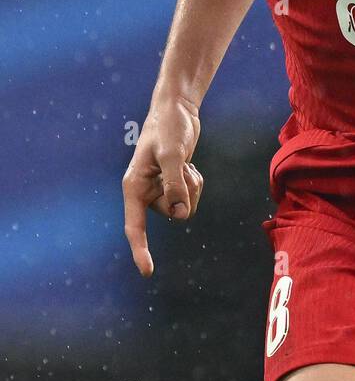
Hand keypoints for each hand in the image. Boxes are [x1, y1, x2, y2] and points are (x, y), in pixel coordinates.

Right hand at [122, 95, 202, 276]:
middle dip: (184, 194)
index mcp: (134, 187)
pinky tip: (189, 164)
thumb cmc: (169, 128)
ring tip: (184, 163)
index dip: (141, 250)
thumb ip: (175, 185)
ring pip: (184, 207)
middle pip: (172, 214)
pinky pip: (190, 196)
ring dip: (191, 187)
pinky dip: (195, 182)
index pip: (135, 226)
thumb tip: (181, 215)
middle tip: (182, 167)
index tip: (147, 271)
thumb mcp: (173, 154)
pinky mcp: (173, 184)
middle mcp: (145, 191)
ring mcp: (160, 189)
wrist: (177, 110)